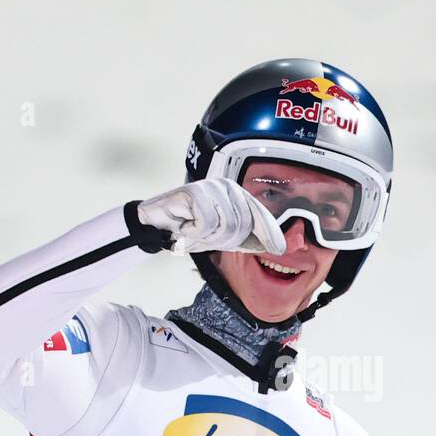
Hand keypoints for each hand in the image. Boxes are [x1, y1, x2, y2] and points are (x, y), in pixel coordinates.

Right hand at [136, 179, 286, 255]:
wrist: (155, 222)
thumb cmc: (190, 227)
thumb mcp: (222, 234)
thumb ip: (245, 237)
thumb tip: (277, 246)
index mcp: (236, 193)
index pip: (259, 213)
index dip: (269, 232)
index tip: (279, 249)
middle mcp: (226, 186)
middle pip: (242, 225)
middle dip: (226, 241)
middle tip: (206, 240)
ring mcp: (211, 188)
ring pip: (226, 226)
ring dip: (208, 238)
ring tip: (194, 232)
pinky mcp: (194, 193)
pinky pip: (206, 223)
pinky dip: (195, 232)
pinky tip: (185, 226)